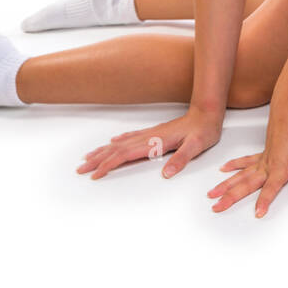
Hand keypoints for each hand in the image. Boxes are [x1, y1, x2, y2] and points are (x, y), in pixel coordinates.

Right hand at [78, 108, 223, 179]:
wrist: (207, 112)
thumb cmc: (203, 130)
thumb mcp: (196, 146)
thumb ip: (181, 159)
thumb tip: (166, 173)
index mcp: (154, 142)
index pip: (125, 155)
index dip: (108, 165)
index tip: (95, 174)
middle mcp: (148, 137)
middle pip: (116, 150)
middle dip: (97, 160)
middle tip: (80, 169)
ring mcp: (150, 134)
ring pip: (120, 144)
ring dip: (103, 151)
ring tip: (88, 157)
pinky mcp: (154, 133)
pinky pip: (129, 138)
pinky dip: (117, 143)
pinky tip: (112, 143)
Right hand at [206, 108, 287, 215]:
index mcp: (279, 167)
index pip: (271, 189)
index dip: (265, 201)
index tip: (258, 213)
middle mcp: (267, 165)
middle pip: (245, 185)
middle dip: (230, 198)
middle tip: (216, 208)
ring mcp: (262, 159)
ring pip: (240, 175)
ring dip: (225, 185)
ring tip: (212, 194)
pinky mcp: (262, 152)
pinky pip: (245, 162)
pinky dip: (234, 166)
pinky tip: (223, 171)